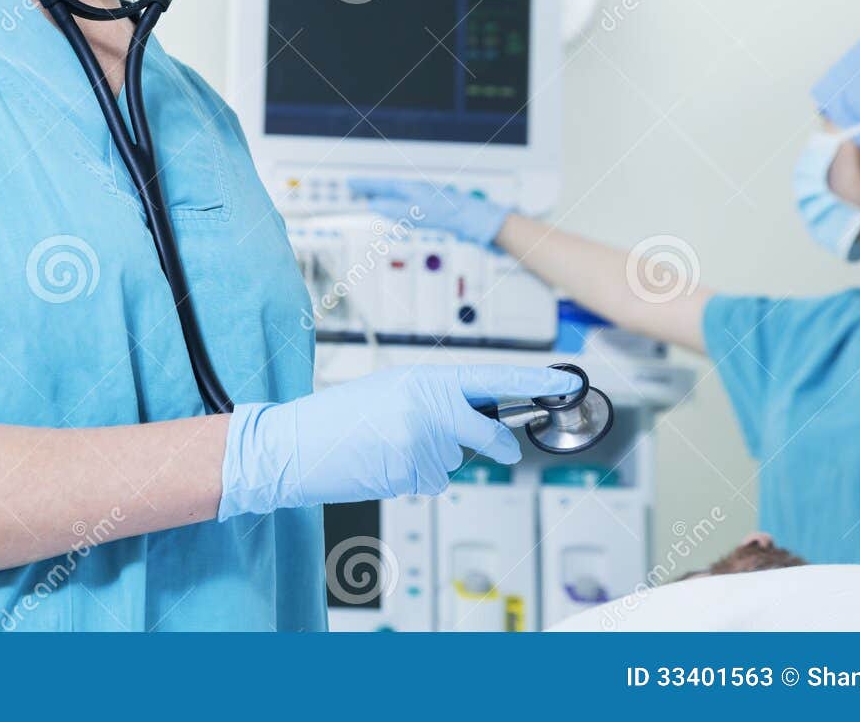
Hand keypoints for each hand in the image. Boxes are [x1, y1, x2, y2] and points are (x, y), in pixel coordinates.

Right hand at [218, 364, 578, 518]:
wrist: (294, 445)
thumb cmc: (336, 417)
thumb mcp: (389, 390)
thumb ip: (433, 399)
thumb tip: (476, 418)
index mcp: (423, 378)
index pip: (491, 377)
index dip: (533, 380)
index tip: (565, 381)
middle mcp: (426, 406)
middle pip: (484, 432)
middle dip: (498, 444)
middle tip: (507, 449)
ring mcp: (419, 441)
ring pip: (453, 462)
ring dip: (433, 461)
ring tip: (391, 448)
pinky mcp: (408, 473)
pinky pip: (430, 481)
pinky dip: (413, 478)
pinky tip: (384, 465)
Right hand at [349, 178, 512, 250]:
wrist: (474, 219)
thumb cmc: (450, 213)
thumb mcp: (417, 213)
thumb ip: (395, 209)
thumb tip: (374, 206)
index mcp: (410, 187)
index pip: (380, 184)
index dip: (363, 184)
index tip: (348, 182)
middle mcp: (415, 189)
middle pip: (386, 187)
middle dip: (368, 187)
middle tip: (351, 188)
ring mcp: (422, 198)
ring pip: (394, 194)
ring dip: (380, 195)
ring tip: (366, 196)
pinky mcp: (428, 208)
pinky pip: (403, 203)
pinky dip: (392, 204)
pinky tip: (392, 211)